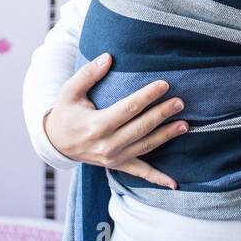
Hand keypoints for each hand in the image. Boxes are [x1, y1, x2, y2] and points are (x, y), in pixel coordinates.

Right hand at [43, 53, 188, 188]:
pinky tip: (174, 183)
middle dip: (162, 114)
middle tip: (180, 102)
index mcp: (96, 124)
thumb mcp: (69, 91)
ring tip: (185, 125)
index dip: (147, 96)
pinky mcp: (116, 165)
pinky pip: (139, 172)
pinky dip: (157, 178)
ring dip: (166, 136)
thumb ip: (88, 74)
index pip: (128, 108)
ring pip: (145, 146)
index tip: (164, 84)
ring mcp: (112, 158)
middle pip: (141, 127)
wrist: (56, 142)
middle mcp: (107, 144)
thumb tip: (108, 57)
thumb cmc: (65, 112)